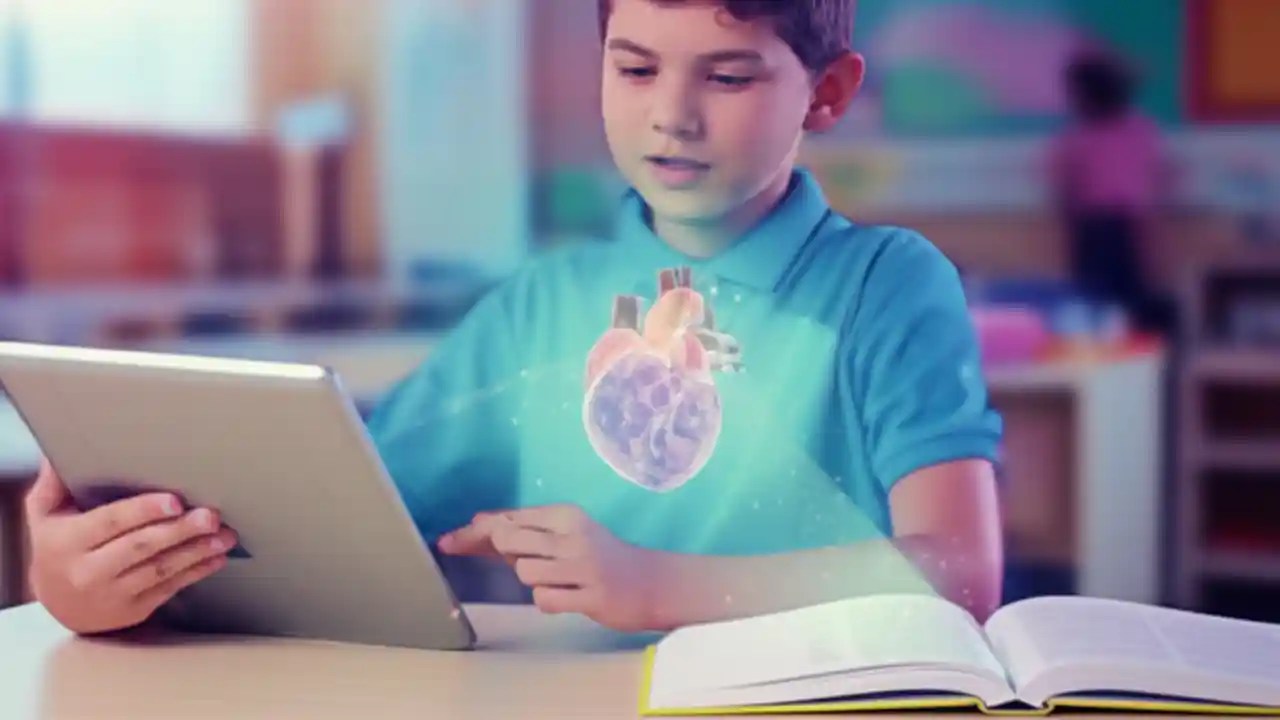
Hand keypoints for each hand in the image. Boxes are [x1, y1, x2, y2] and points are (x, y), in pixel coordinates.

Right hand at [25, 457, 236, 634]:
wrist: (58, 606)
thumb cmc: (57, 548)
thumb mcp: (44, 515)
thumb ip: (55, 483)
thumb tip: (59, 447)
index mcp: (66, 542)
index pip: (109, 522)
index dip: (143, 511)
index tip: (174, 501)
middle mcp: (88, 571)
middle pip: (141, 546)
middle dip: (180, 530)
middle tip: (211, 516)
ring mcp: (112, 594)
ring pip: (160, 570)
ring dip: (196, 551)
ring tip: (224, 536)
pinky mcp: (134, 610)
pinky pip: (169, 589)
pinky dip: (196, 572)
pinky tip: (216, 557)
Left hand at [439, 505, 662, 632]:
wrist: (649, 582)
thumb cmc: (600, 556)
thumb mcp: (567, 533)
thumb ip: (526, 529)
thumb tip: (477, 521)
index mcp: (566, 515)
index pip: (509, 518)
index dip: (474, 532)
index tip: (449, 542)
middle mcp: (573, 535)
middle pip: (509, 539)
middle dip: (504, 553)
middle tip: (522, 561)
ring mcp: (583, 566)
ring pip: (524, 572)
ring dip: (533, 580)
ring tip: (557, 580)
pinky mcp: (591, 596)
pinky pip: (545, 600)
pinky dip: (548, 601)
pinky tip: (566, 598)